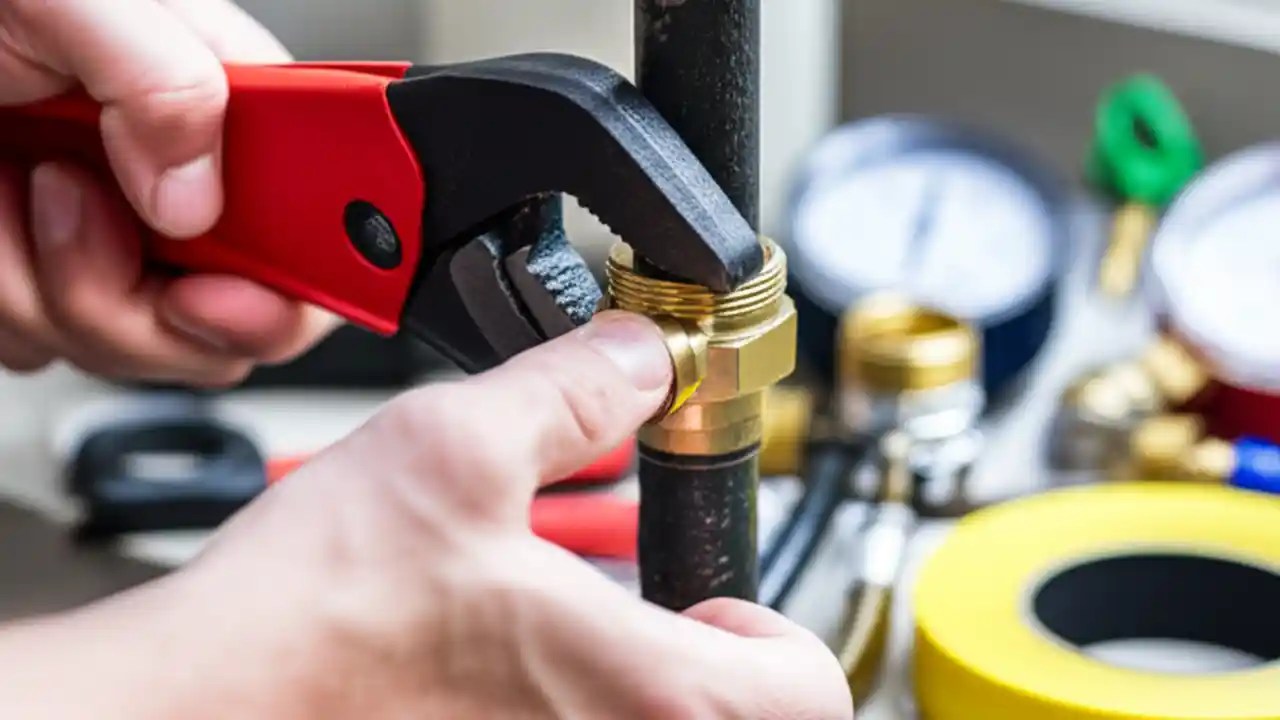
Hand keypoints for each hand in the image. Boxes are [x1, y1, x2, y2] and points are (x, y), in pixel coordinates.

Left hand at [0, 0, 337, 385]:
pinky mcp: (53, 275)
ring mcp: (124, 240)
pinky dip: (6, 303)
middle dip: (142, 300)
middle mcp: (190, 184)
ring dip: (51, 287)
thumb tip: (202, 191)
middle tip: (74, 206)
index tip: (217, 293)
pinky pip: (54, 349)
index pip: (324, 226)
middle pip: (236, 320)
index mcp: (230, 111)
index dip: (297, 285)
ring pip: (140, 349)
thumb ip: (164, 76)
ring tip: (13, 187)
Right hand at [0, 313, 852, 718]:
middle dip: (703, 649)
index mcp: (649, 697)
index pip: (811, 685)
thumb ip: (574, 391)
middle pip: (742, 718)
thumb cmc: (317, 618)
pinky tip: (488, 659)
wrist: (203, 706)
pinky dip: (566, 705)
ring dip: (630, 678)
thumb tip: (633, 357)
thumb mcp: (459, 448)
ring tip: (551, 619)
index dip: (776, 623)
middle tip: (639, 598)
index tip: (709, 585)